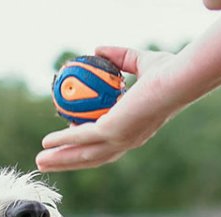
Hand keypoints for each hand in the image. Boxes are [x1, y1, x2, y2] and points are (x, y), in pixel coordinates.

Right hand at [36, 46, 176, 171]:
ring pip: (83, 155)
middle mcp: (128, 141)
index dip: (87, 146)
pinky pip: (81, 137)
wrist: (180, 78)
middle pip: (91, 158)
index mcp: (135, 130)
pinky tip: (47, 142)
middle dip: (68, 163)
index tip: (68, 142)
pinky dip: (63, 141)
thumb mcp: (142, 61)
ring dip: (60, 160)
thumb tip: (99, 49)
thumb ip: (121, 57)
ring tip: (40, 161)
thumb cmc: (170, 71)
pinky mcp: (112, 132)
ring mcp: (120, 139)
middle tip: (47, 162)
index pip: (107, 143)